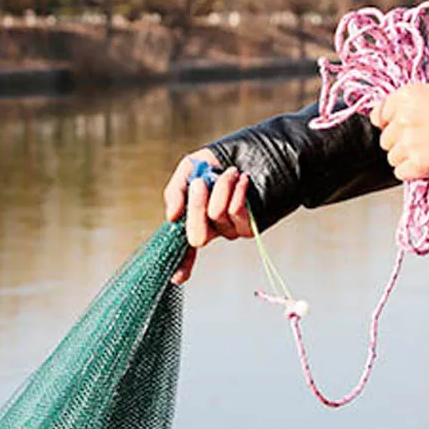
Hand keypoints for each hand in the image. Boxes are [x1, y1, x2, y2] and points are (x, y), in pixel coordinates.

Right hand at [164, 148, 252, 283]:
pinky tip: (242, 180)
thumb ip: (176, 190)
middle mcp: (212, 229)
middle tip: (201, 182)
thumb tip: (171, 218)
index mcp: (193, 217)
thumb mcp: (191, 168)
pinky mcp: (250, 225)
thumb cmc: (221, 160)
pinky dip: (237, 194)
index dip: (182, 264)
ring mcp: (231, 229)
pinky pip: (237, 215)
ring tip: (231, 171)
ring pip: (217, 217)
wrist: (257, 150)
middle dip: (196, 207)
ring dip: (221, 190)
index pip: (185, 246)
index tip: (177, 278)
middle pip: (197, 236)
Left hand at [369, 85, 428, 181]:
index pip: (379, 114)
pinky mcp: (417, 164)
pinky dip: (412, 172)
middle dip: (401, 143)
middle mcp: (404, 118)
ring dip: (407, 159)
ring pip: (393, 158)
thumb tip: (389, 117)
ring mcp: (409, 142)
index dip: (388, 124)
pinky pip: (400, 172)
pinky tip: (428, 164)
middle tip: (422, 141)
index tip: (396, 128)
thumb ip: (410, 105)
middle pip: (386, 139)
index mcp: (408, 96)